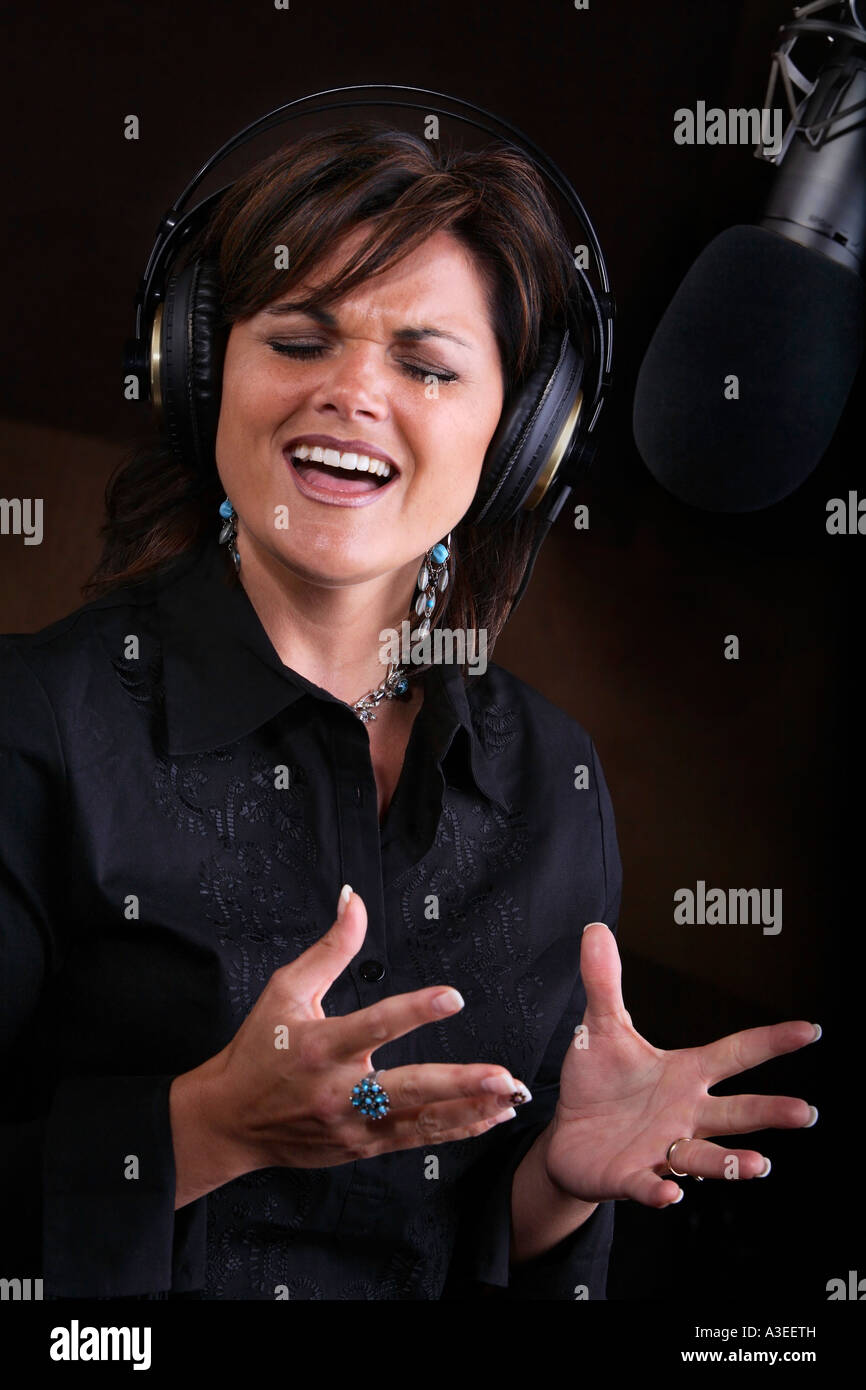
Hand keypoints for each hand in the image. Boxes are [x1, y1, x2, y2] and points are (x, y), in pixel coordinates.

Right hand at [193, 886, 530, 1173]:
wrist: (230, 1120)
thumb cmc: (259, 1050)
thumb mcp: (287, 989)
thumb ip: (331, 948)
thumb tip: (355, 900)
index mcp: (319, 1046)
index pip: (373, 1026)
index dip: (415, 1011)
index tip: (453, 997)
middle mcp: (338, 1090)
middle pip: (406, 1087)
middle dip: (457, 1083)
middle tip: (499, 1074)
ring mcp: (352, 1124)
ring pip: (419, 1120)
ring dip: (468, 1109)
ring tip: (508, 1096)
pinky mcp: (361, 1147)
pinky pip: (414, 1140)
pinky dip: (454, 1131)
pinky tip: (486, 1119)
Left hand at [543, 922, 818, 1206]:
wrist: (568, 1138)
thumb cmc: (598, 1085)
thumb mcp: (600, 1028)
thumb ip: (603, 982)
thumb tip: (596, 931)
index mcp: (684, 1075)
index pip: (734, 1054)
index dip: (770, 1042)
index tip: (808, 1030)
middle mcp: (684, 1114)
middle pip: (735, 1113)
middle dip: (769, 1112)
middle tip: (803, 1111)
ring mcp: (662, 1149)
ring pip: (705, 1157)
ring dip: (732, 1162)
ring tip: (758, 1164)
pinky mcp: (633, 1177)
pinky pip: (650, 1185)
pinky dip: (659, 1191)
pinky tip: (670, 1194)